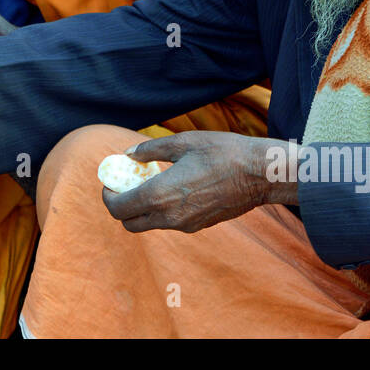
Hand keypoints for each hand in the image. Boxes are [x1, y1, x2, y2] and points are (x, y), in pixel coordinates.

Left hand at [102, 132, 299, 233]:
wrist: (260, 174)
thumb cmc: (222, 152)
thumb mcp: (183, 143)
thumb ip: (150, 149)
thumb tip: (128, 153)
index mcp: (160, 195)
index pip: (118, 208)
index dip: (108, 195)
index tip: (111, 181)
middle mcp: (170, 217)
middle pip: (130, 224)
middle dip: (121, 206)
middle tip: (127, 185)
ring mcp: (185, 226)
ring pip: (150, 224)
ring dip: (142, 208)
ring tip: (151, 182)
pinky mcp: (199, 227)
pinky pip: (170, 223)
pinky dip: (162, 210)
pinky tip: (173, 188)